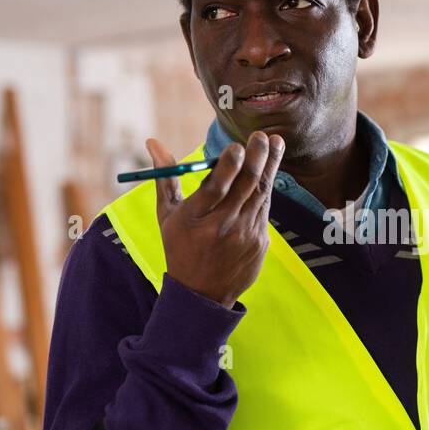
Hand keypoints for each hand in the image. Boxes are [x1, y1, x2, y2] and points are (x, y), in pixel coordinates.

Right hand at [144, 131, 284, 308]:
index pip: (216, 186)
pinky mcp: (260, 243)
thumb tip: (153, 141)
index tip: (236, 145)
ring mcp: (245, 236)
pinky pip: (265, 210)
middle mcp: (222, 227)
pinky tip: (269, 172)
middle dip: (257, 156)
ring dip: (270, 166)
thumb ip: (165, 176)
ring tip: (275, 143)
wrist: (201, 294)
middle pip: (246, 184)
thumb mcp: (168, 215)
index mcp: (195, 219)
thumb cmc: (180, 247)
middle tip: (261, 136)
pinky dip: (266, 189)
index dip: (229, 163)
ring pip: (262, 194)